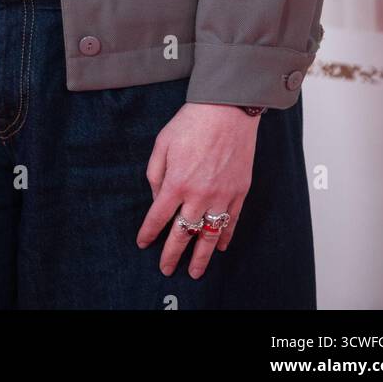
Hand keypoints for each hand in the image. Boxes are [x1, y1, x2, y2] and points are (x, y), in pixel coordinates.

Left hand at [136, 102, 259, 278]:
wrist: (228, 110)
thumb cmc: (191, 122)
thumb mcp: (162, 143)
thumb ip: (155, 174)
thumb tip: (158, 199)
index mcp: (176, 182)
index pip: (158, 217)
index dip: (149, 233)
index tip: (143, 243)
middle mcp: (198, 194)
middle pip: (183, 234)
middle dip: (172, 254)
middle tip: (166, 269)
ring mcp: (221, 195)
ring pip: (209, 235)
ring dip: (201, 257)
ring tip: (194, 272)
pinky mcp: (239, 191)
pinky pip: (231, 221)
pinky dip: (225, 237)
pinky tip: (220, 247)